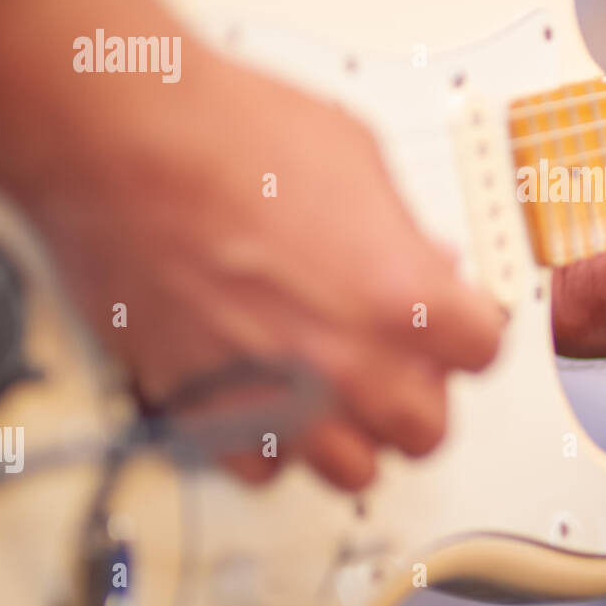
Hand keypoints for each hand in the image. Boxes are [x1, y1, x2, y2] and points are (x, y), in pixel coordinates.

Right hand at [0, 0, 504, 490]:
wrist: (121, 142)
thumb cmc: (229, 133)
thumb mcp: (359, 158)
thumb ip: (402, 231)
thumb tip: (419, 259)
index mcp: (403, 298)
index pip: (484, 349)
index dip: (470, 327)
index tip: (455, 318)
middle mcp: (346, 364)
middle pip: (428, 429)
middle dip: (422, 391)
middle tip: (399, 357)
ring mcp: (276, 396)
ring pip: (353, 472)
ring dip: (355, 433)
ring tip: (336, 387)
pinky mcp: (203, 410)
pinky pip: (261, 470)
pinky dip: (272, 444)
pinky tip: (267, 395)